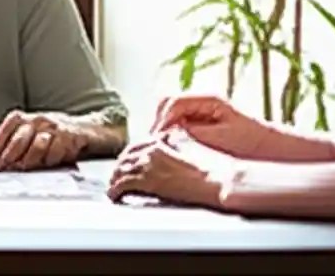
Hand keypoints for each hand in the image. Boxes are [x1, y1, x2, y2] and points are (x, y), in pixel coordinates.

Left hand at [0, 111, 86, 171]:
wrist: (84, 130)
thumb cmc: (49, 138)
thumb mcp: (25, 140)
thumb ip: (1, 153)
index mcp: (18, 119)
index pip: (0, 137)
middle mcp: (34, 119)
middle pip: (16, 142)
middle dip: (7, 161)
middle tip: (2, 175)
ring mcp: (52, 126)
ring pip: (36, 146)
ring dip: (29, 162)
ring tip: (23, 172)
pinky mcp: (69, 135)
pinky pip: (57, 150)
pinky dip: (50, 160)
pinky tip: (47, 165)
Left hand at [107, 135, 225, 208]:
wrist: (221, 181)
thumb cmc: (214, 168)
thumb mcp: (193, 146)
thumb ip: (176, 144)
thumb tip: (168, 144)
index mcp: (163, 140)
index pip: (137, 147)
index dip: (129, 157)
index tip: (126, 163)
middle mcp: (152, 149)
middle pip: (126, 158)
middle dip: (119, 167)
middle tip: (116, 177)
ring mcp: (148, 164)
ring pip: (122, 170)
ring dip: (116, 179)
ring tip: (114, 188)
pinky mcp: (148, 181)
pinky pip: (123, 184)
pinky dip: (116, 190)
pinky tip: (115, 195)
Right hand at [149, 94, 268, 157]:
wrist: (274, 151)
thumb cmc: (253, 143)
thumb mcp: (222, 138)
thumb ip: (193, 134)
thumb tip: (168, 135)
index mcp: (208, 99)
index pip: (173, 102)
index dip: (162, 121)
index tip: (157, 140)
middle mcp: (202, 102)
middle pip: (167, 105)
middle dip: (159, 124)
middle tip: (155, 146)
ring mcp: (200, 112)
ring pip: (170, 115)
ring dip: (164, 130)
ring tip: (163, 149)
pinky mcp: (201, 125)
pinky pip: (178, 125)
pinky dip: (172, 136)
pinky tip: (174, 150)